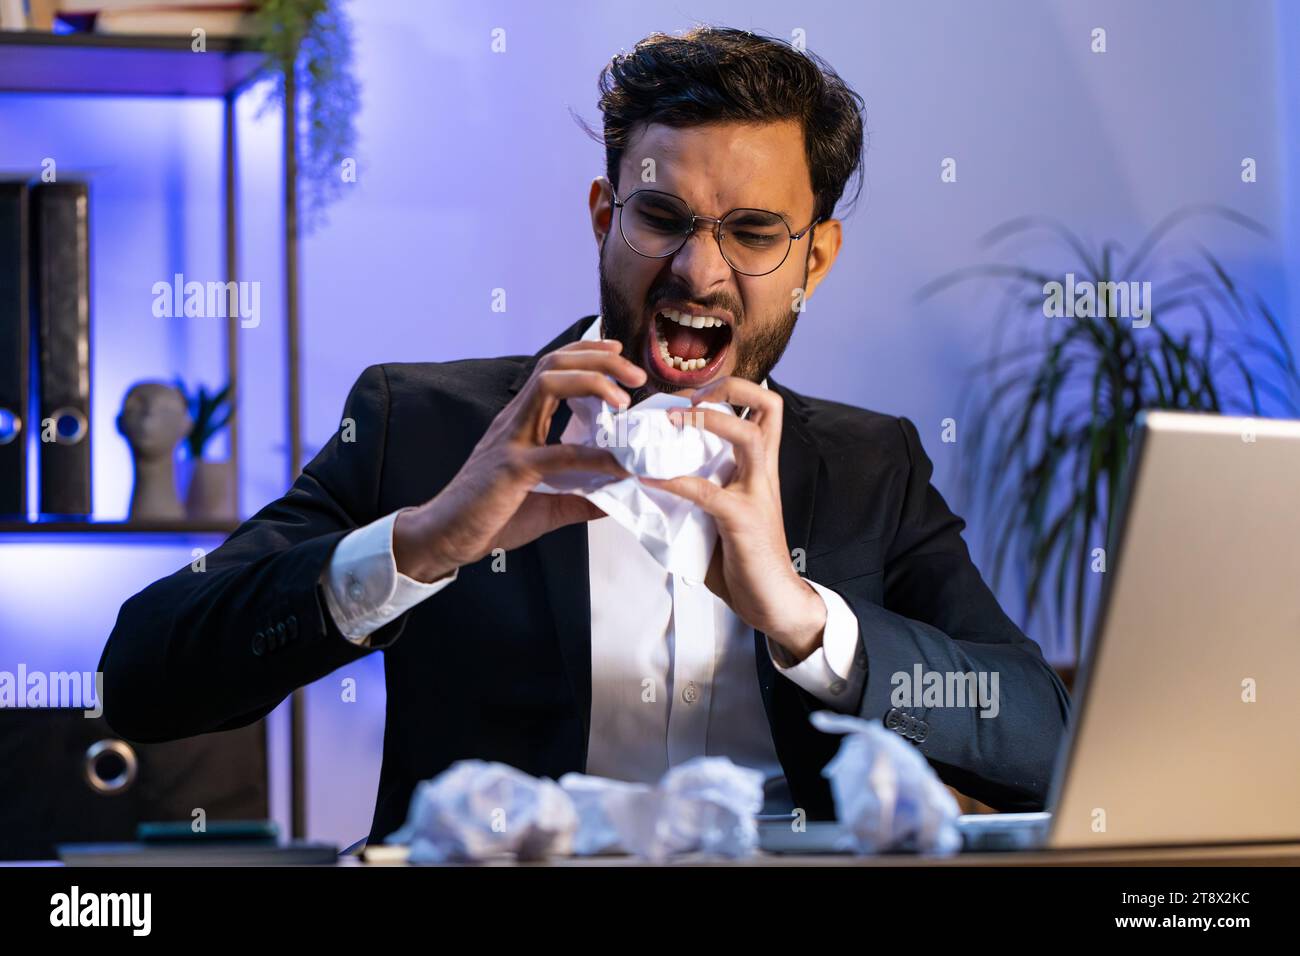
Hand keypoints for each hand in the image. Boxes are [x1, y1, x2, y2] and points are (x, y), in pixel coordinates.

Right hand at [394, 339, 646, 581]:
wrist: (446, 536)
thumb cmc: (490, 515)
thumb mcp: (548, 503)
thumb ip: (583, 495)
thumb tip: (621, 494)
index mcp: (521, 421)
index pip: (553, 368)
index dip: (586, 353)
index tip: (618, 353)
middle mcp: (514, 420)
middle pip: (554, 364)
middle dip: (598, 359)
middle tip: (635, 375)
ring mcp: (511, 440)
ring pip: (549, 384)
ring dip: (592, 382)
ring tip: (623, 399)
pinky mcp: (511, 468)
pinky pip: (559, 453)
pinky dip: (594, 456)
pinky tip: (618, 465)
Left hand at [641, 377, 826, 660]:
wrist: (773, 599)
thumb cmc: (746, 557)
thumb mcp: (725, 510)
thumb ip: (703, 487)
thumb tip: (653, 472)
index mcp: (761, 466)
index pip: (764, 407)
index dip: (731, 388)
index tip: (692, 394)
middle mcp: (764, 471)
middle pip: (768, 404)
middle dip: (727, 387)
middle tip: (688, 397)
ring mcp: (756, 492)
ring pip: (747, 435)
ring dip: (709, 419)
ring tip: (675, 420)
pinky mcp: (740, 518)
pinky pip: (704, 490)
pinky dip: (672, 480)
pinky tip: (647, 478)